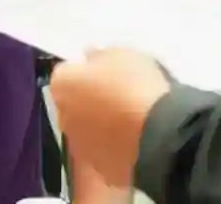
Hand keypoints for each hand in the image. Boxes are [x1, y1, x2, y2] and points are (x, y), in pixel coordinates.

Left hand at [50, 48, 171, 185]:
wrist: (157, 133)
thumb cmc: (136, 84)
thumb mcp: (123, 54)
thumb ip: (101, 55)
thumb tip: (90, 56)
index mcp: (63, 84)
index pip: (67, 70)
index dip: (87, 68)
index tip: (107, 68)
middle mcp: (63, 115)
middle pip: (74, 101)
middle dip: (90, 96)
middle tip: (119, 91)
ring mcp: (80, 144)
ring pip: (87, 127)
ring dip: (101, 122)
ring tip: (131, 117)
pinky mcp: (99, 166)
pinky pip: (104, 148)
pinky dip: (114, 143)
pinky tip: (136, 137)